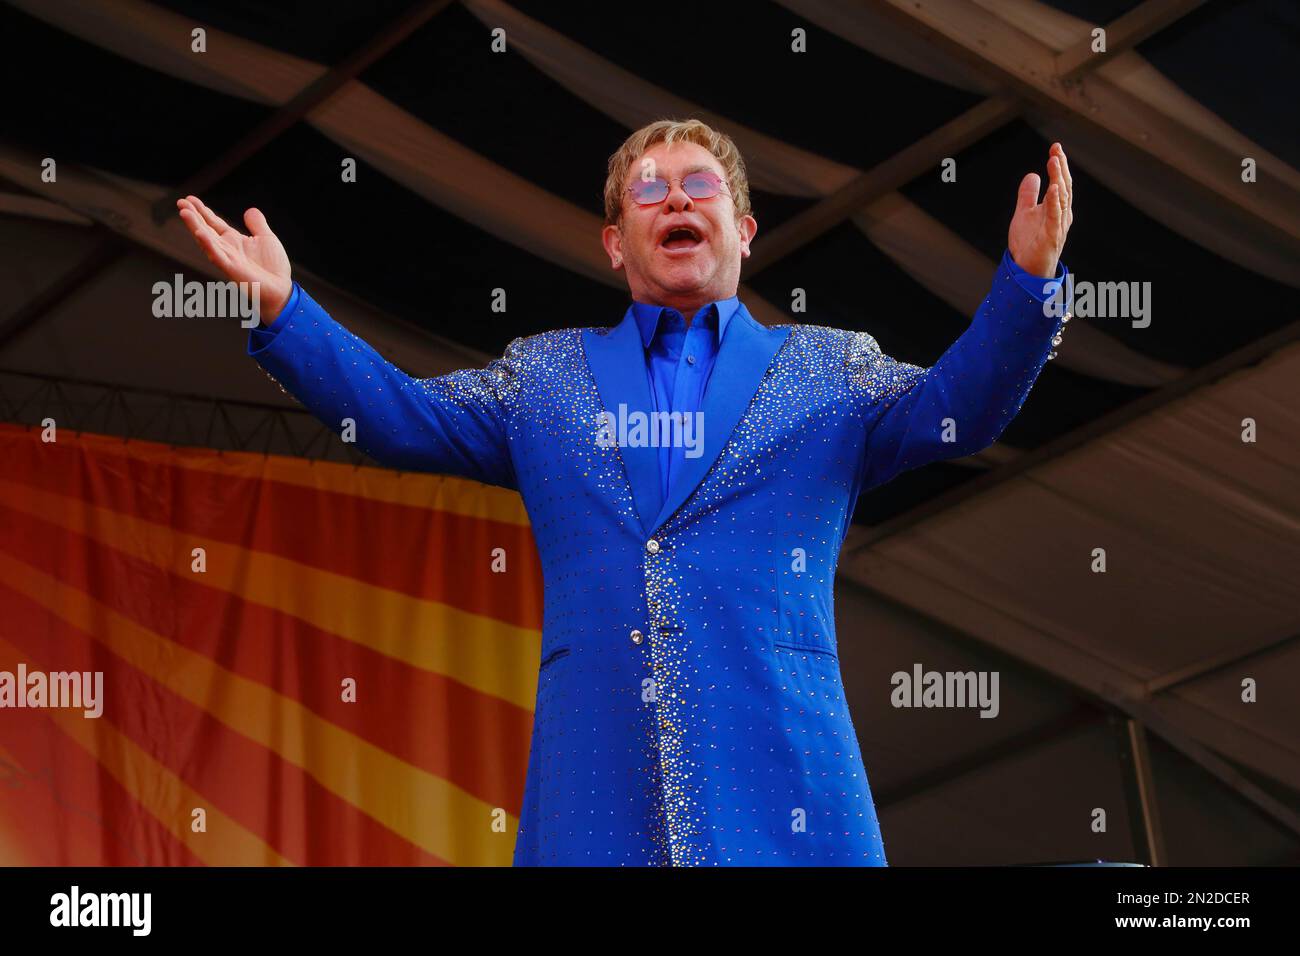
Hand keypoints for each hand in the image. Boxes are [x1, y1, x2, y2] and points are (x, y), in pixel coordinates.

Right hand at [176, 195, 292, 321]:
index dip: (202, 211)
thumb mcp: (267, 238)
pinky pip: (217, 256)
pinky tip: (200, 234)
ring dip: (195, 227)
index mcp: (234, 240)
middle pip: (206, 229)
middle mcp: (227, 248)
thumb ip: (257, 224)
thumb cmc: (274, 267)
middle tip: (180, 202)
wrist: (281, 289)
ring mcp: (227, 259)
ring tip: (184, 213)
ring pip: (207, 240)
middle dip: (193, 216)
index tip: (189, 199)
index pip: (214, 223)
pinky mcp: (232, 269)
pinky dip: (208, 245)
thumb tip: (250, 210)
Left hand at [1008, 143, 1072, 278]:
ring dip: (1058, 179)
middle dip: (1061, 168)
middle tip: (1056, 149)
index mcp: (1056, 208)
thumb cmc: (1029, 243)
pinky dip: (1054, 202)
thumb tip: (1032, 174)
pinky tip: (1053, 188)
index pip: (1060, 183)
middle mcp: (1061, 215)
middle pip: (1064, 187)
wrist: (1026, 269)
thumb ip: (1028, 195)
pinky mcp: (1052, 237)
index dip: (1059, 165)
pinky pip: (1055, 217)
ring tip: (1054, 161)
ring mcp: (1058, 226)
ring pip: (1062, 198)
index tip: (1055, 148)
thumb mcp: (1024, 213)